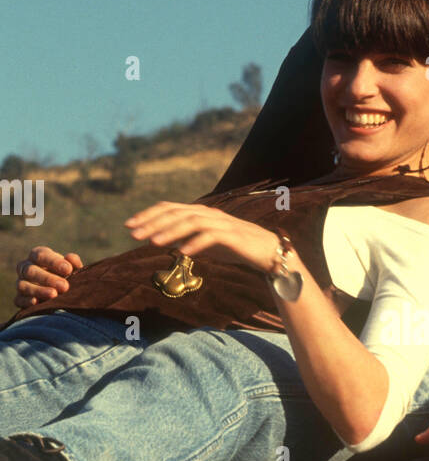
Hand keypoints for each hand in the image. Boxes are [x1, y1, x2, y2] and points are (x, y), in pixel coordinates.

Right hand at [14, 247, 83, 306]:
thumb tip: (71, 258)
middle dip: (48, 278)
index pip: (41, 255)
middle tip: (65, 286)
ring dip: (38, 290)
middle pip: (31, 271)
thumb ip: (73, 263)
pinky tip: (36, 302)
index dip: (54, 262)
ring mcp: (21, 283)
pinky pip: (19, 299)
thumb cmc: (66, 276)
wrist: (61, 293)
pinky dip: (26, 301)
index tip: (68, 269)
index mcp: (37, 256)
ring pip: (23, 285)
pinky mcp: (19, 298)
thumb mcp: (71, 269)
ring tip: (54, 295)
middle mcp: (26, 268)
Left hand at [125, 203, 276, 272]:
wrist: (267, 252)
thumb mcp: (207, 243)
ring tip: (152, 243)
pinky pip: (211, 236)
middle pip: (176, 212)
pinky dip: (195, 243)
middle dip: (152, 222)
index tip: (129, 226)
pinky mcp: (233, 236)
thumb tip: (166, 240)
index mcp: (201, 213)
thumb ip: (188, 238)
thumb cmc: (236, 247)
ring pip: (191, 221)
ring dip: (170, 231)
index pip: (170, 208)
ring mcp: (222, 223)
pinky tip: (182, 253)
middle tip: (133, 234)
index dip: (148, 215)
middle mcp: (209, 214)